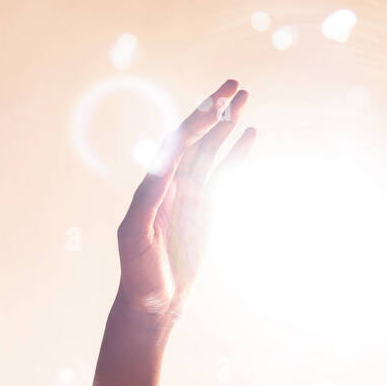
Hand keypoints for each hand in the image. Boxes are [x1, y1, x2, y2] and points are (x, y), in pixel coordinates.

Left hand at [117, 78, 255, 326]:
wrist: (153, 301)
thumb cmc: (139, 272)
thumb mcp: (136, 237)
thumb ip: (148, 201)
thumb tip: (164, 167)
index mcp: (152, 186)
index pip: (176, 145)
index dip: (196, 123)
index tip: (216, 106)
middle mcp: (170, 184)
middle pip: (194, 139)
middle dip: (212, 112)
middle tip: (234, 85)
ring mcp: (190, 195)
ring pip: (210, 151)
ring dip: (226, 125)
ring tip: (244, 99)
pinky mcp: (206, 208)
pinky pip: (223, 174)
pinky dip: (236, 154)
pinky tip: (250, 135)